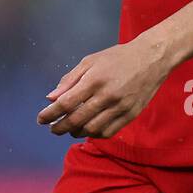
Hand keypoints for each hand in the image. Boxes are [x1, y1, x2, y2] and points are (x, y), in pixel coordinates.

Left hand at [37, 36, 168, 138]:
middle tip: (52, 129)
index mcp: (95, 79)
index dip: (51, 114)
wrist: (151, 58)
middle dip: (60, 127)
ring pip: (92, 129)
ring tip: (68, 129)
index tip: (41, 119)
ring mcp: (120, 107)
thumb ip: (70, 79)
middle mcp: (107, 95)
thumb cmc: (117, 57)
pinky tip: (87, 130)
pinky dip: (94, 135)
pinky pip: (108, 132)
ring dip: (75, 132)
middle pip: (77, 119)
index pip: (67, 103)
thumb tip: (51, 97)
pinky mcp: (131, 115)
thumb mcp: (90, 61)